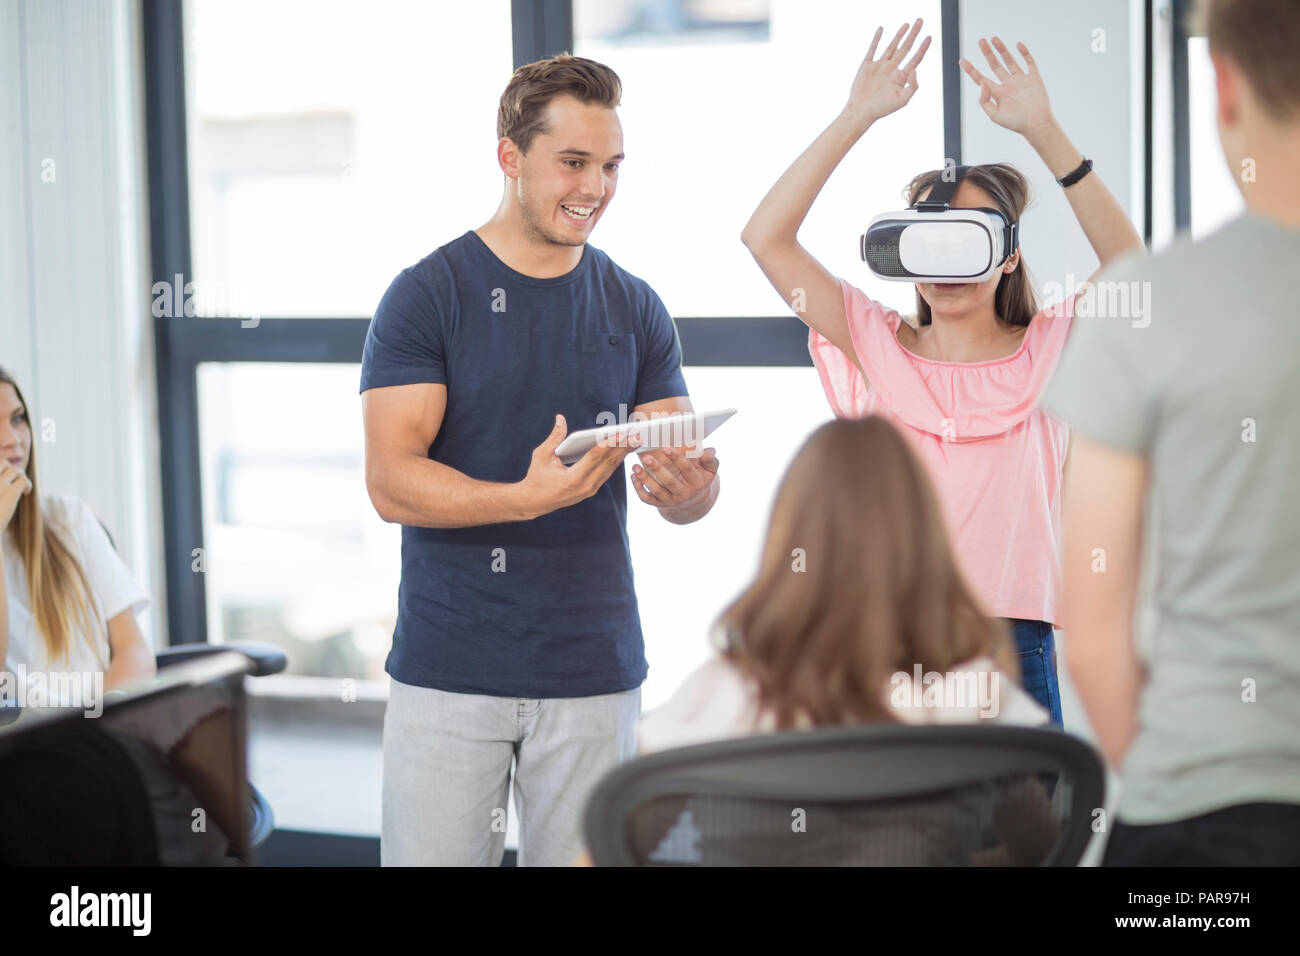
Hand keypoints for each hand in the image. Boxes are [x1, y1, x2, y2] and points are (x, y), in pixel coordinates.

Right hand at [0, 462, 31, 532]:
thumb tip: (4, 483)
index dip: (0, 468)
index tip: (4, 479)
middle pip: (1, 461)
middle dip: (9, 467)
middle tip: (13, 479)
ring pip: (14, 468)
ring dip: (20, 474)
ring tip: (21, 486)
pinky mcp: (10, 493)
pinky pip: (23, 480)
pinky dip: (28, 484)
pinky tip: (27, 493)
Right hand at [517, 415, 640, 517]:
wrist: (535, 502)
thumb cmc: (537, 477)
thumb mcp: (541, 456)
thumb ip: (554, 437)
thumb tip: (560, 418)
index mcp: (573, 478)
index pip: (594, 458)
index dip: (608, 444)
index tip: (620, 433)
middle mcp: (585, 486)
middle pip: (607, 463)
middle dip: (623, 447)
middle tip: (637, 434)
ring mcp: (590, 489)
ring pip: (610, 468)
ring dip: (623, 454)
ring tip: (636, 439)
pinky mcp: (591, 490)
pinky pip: (607, 473)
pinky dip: (616, 460)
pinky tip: (625, 450)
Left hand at [629, 444, 718, 512]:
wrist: (695, 501)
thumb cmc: (700, 478)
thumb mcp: (710, 470)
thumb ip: (710, 459)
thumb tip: (708, 452)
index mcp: (696, 483)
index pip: (687, 470)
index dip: (677, 459)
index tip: (665, 448)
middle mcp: (684, 494)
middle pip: (670, 482)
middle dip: (658, 470)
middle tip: (647, 457)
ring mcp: (671, 500)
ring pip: (656, 491)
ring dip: (645, 479)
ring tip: (635, 466)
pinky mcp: (660, 504)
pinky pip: (647, 499)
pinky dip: (638, 489)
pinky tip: (633, 476)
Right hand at [844, 19, 931, 128]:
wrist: (861, 111)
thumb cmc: (882, 109)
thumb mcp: (903, 100)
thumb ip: (913, 86)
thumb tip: (915, 68)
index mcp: (901, 77)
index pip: (915, 59)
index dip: (923, 48)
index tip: (929, 37)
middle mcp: (892, 69)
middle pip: (906, 48)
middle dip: (914, 35)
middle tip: (920, 21)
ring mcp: (880, 66)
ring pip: (892, 46)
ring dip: (899, 34)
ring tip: (907, 24)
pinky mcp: (868, 65)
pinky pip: (873, 49)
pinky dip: (877, 39)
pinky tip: (881, 29)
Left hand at [960, 38, 1055, 141]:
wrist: (1036, 125)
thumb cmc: (1015, 123)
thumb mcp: (994, 115)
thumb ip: (985, 100)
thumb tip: (981, 83)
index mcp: (997, 93)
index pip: (981, 78)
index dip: (971, 70)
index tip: (962, 60)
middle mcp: (1007, 85)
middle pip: (995, 65)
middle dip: (987, 53)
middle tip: (981, 41)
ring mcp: (1021, 80)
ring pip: (1009, 61)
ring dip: (1002, 50)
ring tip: (993, 38)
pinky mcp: (1034, 78)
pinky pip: (1029, 62)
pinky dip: (1024, 53)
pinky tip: (1018, 45)